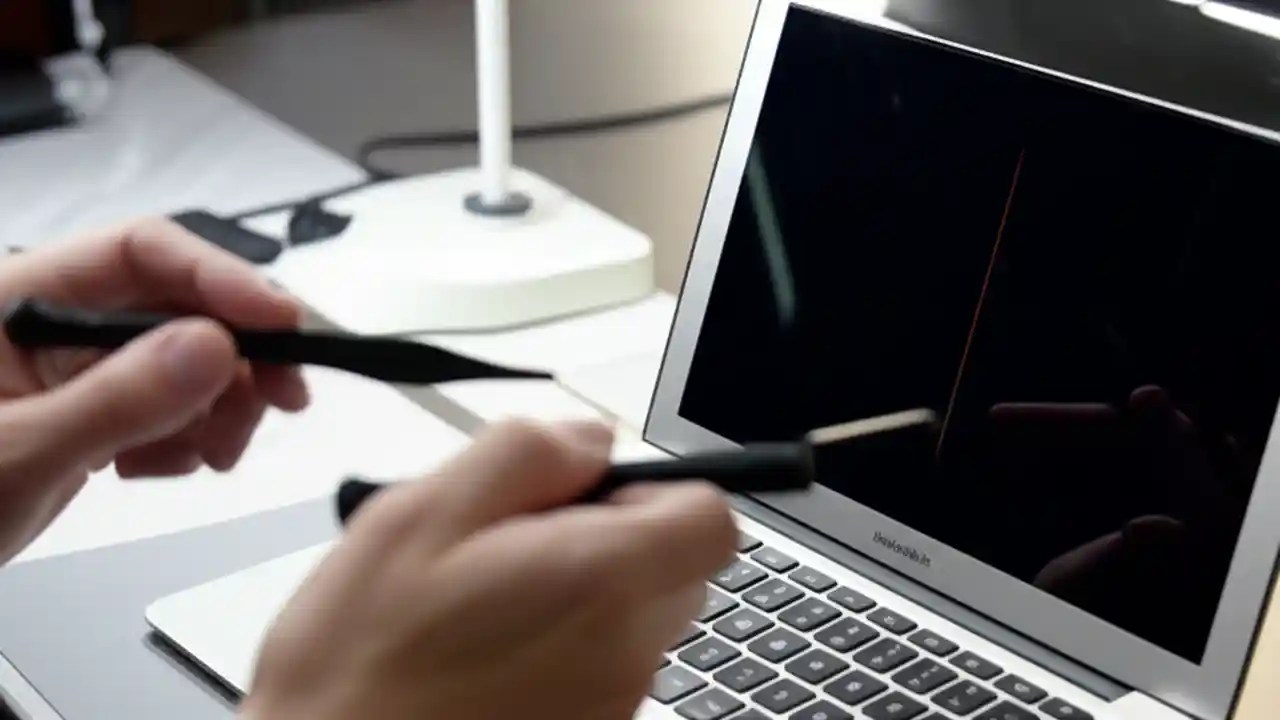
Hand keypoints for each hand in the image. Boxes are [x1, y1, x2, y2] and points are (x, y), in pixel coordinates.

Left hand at [0, 218, 308, 562]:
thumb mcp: (19, 455)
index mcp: (15, 299)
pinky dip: (190, 436)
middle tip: (285, 396)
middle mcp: (52, 322)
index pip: (140, 253)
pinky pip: (171, 404)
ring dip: (223, 405)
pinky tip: (166, 464)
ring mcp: (75, 369)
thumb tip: (211, 349)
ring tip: (213, 452)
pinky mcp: (92, 411)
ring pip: (189, 358)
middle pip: (179, 304)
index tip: (282, 321)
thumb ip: (117, 400)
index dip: (221, 278)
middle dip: (240, 353)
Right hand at [241, 420, 737, 719]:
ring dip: (577, 594)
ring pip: (633, 619)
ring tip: (482, 602)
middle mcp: (625, 653)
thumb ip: (523, 455)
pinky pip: (598, 668)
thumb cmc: (356, 667)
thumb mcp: (417, 516)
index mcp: (597, 581)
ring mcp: (611, 704)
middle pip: (674, 568)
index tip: (587, 495)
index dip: (656, 491)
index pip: (709, 518)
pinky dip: (557, 648)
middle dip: (611, 539)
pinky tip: (482, 653)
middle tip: (516, 543)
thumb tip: (589, 437)